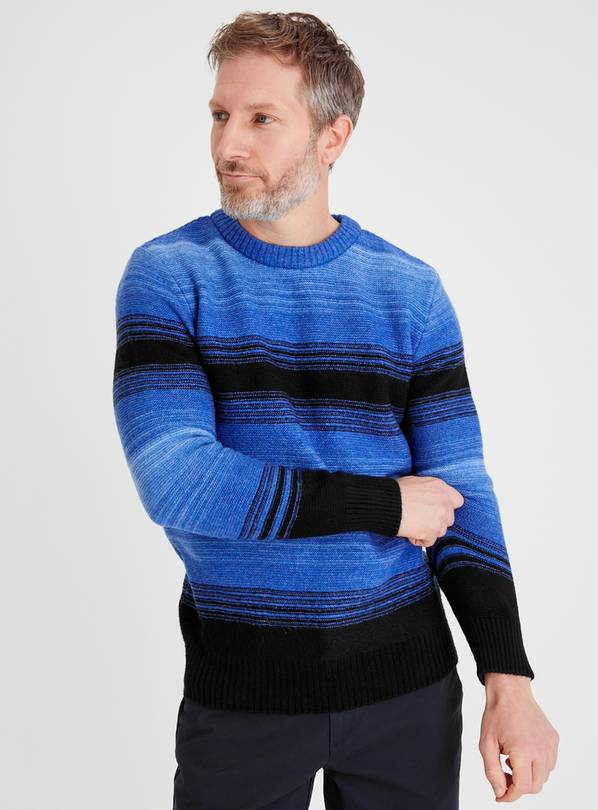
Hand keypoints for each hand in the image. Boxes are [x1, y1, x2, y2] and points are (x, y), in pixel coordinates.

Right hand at [394, 475, 463, 546]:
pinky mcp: (432, 531)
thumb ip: (430, 491)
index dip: (447, 507)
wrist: (386, 503)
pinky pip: (429, 541)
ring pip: (440, 531)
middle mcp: (444, 502)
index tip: (437, 510)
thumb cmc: (395, 492)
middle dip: (437, 521)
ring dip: (428, 531)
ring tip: (412, 524)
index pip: (457, 501)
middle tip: (421, 519)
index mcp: (440, 487)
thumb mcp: (416, 482)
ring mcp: (440, 518)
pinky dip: (419, 539)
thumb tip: (430, 498)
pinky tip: (410, 531)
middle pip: (449, 519)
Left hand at [479, 673, 558, 801]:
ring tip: (511, 760)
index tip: (500, 795)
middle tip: (503, 775)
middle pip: (535, 786)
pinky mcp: (554, 739)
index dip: (510, 796)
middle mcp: (541, 749)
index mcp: (523, 751)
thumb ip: (492, 772)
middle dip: (519, 787)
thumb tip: (500, 793)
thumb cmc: (496, 715)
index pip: (522, 788)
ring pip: (544, 776)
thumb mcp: (486, 744)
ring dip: (529, 776)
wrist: (510, 690)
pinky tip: (523, 753)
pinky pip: (550, 763)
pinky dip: (538, 766)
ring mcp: (550, 744)